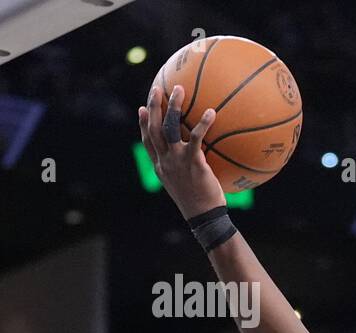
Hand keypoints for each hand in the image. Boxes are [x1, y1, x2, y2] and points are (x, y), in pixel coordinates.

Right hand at [138, 85, 226, 220]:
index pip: (148, 142)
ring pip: (168, 128)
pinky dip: (202, 124)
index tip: (143, 109)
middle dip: (153, 107)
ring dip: (172, 107)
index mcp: (161, 167)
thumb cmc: (200, 204)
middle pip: (153, 129)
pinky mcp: (193, 162)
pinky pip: (196, 138)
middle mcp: (165, 161)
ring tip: (179, 90)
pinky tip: (211, 112)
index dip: (143, 124)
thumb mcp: (186, 187)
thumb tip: (199, 162)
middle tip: (157, 89)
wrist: (203, 217)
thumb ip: (186, 171)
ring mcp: (177, 161)